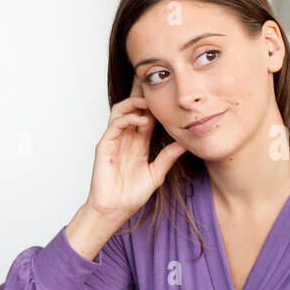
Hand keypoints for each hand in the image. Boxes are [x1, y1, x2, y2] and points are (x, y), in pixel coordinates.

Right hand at [87, 76, 185, 220]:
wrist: (115, 210)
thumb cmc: (131, 195)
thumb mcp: (157, 173)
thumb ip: (168, 156)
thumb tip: (185, 142)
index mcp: (138, 143)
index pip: (146, 115)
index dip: (155, 102)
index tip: (168, 91)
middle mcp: (125, 138)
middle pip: (132, 107)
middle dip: (142, 92)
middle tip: (155, 80)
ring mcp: (114, 140)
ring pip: (121, 110)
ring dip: (135, 103)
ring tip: (150, 102)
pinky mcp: (105, 146)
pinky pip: (115, 124)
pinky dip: (128, 118)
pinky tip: (142, 120)